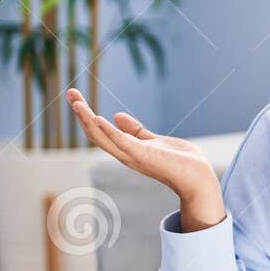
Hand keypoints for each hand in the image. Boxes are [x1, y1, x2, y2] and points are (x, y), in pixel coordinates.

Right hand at [67, 87, 224, 231]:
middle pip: (96, 134)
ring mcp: (134, 157)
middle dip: (82, 114)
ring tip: (77, 104)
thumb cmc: (180, 161)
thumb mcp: (154, 141)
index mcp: (127, 150)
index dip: (86, 115)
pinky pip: (123, 144)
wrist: (199, 177)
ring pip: (104, 139)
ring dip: (89, 121)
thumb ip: (136, 130)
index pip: (100, 131)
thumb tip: (117, 116)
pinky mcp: (146, 157)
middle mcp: (126, 155)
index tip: (75, 97)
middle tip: (70, 93)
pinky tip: (99, 118)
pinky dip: (110, 132)